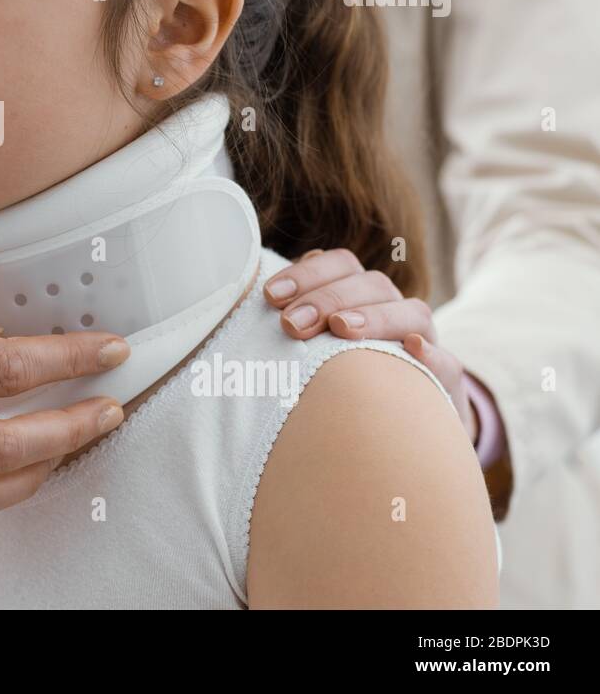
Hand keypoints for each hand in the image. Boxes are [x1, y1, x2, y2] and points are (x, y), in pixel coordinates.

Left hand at [262, 248, 477, 443]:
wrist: (403, 429)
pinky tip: (412, 350)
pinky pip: (447, 364)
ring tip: (341, 329)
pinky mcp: (445, 383)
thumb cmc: (341, 379)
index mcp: (360, 296)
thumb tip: (245, 310)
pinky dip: (431, 355)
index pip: (340, 264)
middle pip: (370, 283)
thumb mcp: (314, 349)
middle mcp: (394, 311)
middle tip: (292, 324)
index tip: (271, 296)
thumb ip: (291, 324)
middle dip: (328, 297)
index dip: (307, 273)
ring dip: (374, 316)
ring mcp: (423, 343)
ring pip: (412, 312)